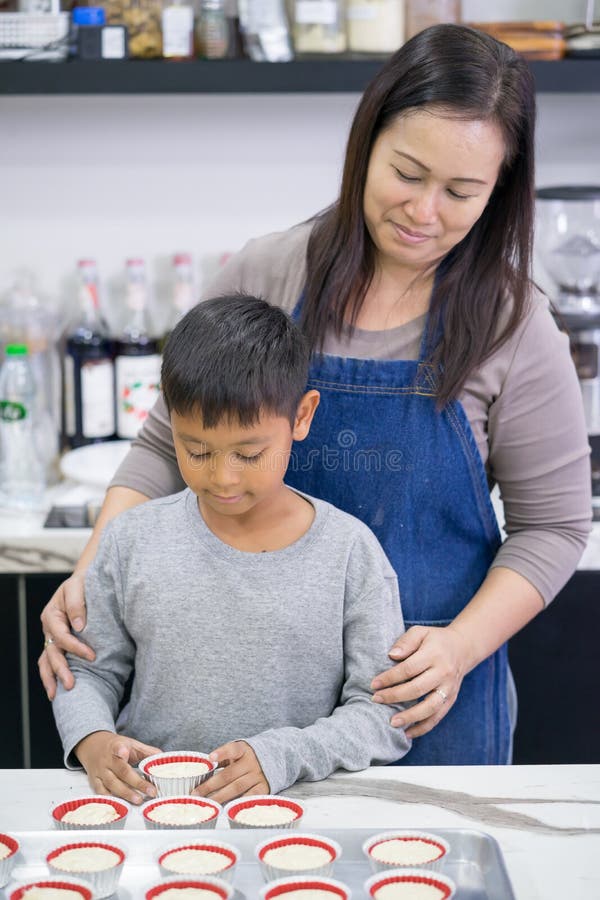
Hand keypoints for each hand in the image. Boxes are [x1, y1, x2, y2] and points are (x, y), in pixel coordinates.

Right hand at [38, 571, 93, 699]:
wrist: (85, 583)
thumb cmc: (82, 584)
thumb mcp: (77, 586)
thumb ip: (77, 602)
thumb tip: (78, 625)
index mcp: (51, 615)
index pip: (61, 636)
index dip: (75, 647)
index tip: (92, 656)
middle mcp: (49, 629)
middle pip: (52, 653)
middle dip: (61, 670)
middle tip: (72, 685)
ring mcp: (52, 638)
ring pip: (47, 661)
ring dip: (51, 678)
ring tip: (56, 695)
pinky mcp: (59, 644)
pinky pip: (51, 661)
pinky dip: (52, 675)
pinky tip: (56, 690)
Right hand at [75, 731, 160, 804]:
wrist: (93, 745)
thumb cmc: (116, 746)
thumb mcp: (131, 743)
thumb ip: (147, 751)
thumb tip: (163, 758)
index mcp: (117, 746)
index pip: (118, 748)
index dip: (121, 750)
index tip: (124, 752)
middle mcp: (107, 760)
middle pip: (121, 771)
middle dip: (136, 782)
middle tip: (150, 791)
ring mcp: (100, 771)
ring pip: (111, 784)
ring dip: (125, 793)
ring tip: (138, 800)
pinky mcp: (94, 781)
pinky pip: (101, 792)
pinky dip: (110, 799)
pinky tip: (120, 805)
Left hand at [192, 741, 268, 803]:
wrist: (274, 758)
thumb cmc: (248, 757)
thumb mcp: (237, 752)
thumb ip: (223, 759)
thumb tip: (204, 768)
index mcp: (243, 750)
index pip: (232, 749)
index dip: (221, 753)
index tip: (211, 758)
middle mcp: (251, 762)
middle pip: (228, 775)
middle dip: (210, 786)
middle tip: (196, 794)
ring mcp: (258, 776)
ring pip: (236, 788)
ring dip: (220, 797)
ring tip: (207, 803)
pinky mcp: (263, 787)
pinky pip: (249, 797)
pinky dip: (238, 803)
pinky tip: (228, 808)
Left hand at [371, 625, 470, 737]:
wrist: (463, 648)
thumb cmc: (435, 640)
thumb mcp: (421, 632)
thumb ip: (406, 642)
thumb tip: (392, 655)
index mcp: (434, 654)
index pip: (408, 669)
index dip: (390, 678)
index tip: (373, 685)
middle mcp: (443, 673)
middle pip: (417, 689)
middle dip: (394, 696)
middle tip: (376, 700)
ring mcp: (449, 689)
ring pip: (430, 707)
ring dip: (410, 717)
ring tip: (392, 722)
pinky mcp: (451, 700)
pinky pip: (438, 717)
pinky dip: (423, 727)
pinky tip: (408, 733)